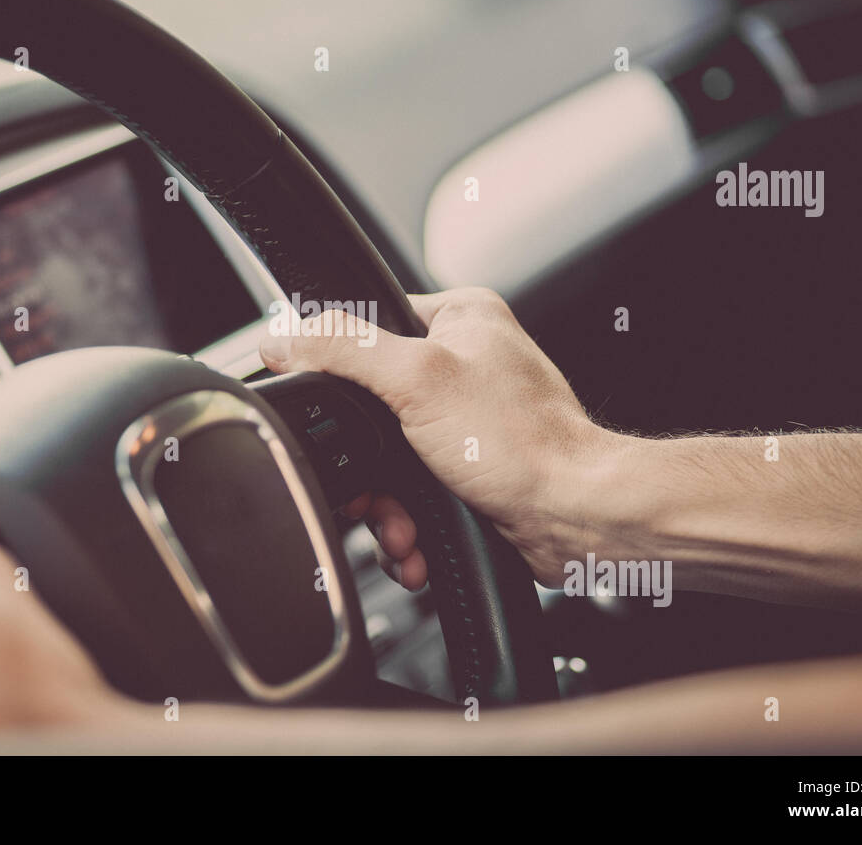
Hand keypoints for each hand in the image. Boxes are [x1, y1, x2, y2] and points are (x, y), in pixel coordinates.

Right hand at [260, 287, 623, 588]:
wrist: (576, 517)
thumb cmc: (524, 444)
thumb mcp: (417, 379)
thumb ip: (345, 351)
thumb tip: (284, 340)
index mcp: (458, 318)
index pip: (367, 329)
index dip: (341, 379)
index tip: (333, 417)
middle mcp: (463, 363)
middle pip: (369, 409)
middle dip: (366, 469)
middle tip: (371, 491)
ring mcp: (467, 420)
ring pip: (388, 461)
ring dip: (385, 508)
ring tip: (400, 529)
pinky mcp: (469, 469)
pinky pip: (413, 494)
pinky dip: (408, 525)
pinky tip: (416, 542)